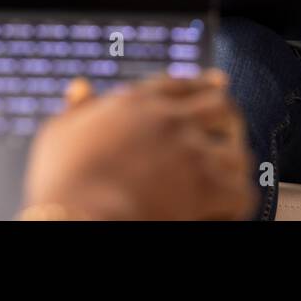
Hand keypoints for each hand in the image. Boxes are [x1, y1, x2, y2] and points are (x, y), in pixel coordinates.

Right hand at [22, 71, 256, 220]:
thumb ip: (77, 109)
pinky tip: (224, 207)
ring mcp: (190, 151)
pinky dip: (235, 202)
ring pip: (236, 151)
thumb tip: (80, 88)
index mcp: (136, 102)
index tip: (218, 84)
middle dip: (227, 117)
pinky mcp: (204, 187)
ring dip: (232, 164)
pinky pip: (240, 191)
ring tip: (228, 174)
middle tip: (230, 129)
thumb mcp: (60, 133)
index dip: (203, 83)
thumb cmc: (62, 180)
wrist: (78, 217)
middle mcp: (169, 119)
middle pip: (220, 105)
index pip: (181, 83)